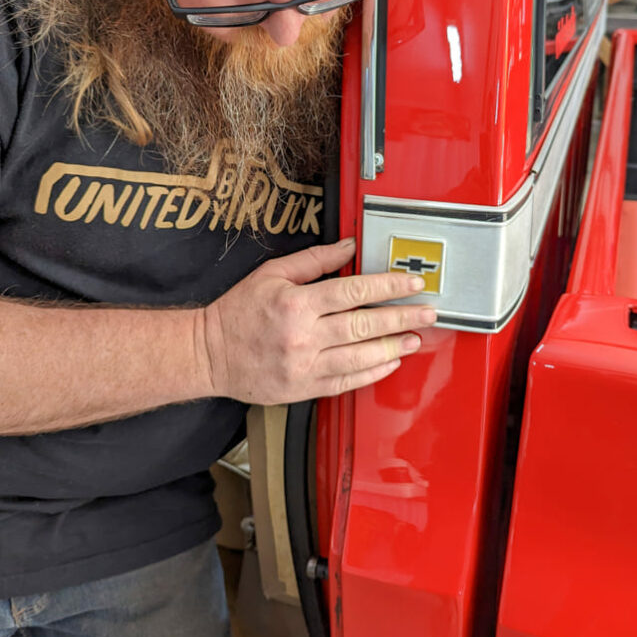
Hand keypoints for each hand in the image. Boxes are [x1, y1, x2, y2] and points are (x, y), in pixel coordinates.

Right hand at [202, 238, 435, 404]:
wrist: (209, 354)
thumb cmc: (238, 312)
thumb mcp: (272, 274)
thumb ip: (314, 260)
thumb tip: (348, 247)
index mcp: (295, 303)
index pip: (353, 291)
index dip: (387, 286)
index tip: (411, 284)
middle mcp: (302, 336)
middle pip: (363, 325)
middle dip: (401, 317)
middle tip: (427, 311)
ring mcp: (303, 366)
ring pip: (360, 357)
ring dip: (393, 346)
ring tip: (415, 337)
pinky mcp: (303, 389)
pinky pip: (345, 382)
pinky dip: (371, 373)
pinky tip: (389, 362)